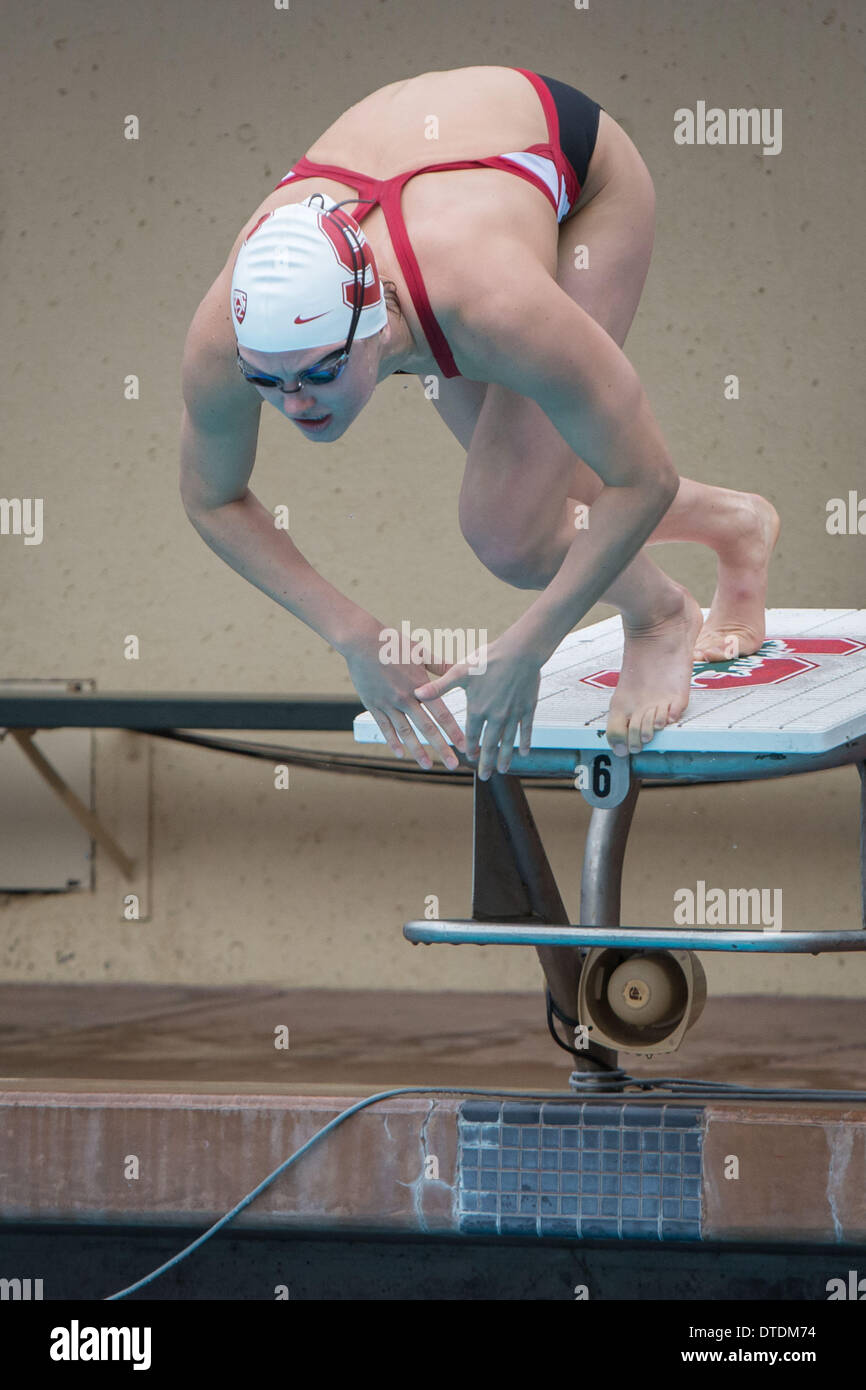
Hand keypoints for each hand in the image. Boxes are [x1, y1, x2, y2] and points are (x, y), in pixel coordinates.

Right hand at [344, 636, 465, 769]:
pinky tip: (400, 754)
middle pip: (427, 728)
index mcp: (420, 685)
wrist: (361, 642)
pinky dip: (393, 741)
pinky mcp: (373, 705)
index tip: (466, 746)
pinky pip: (385, 727)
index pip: (442, 713)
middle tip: (454, 765)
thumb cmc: (393, 644)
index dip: (454, 731)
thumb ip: (441, 666)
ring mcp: (388, 703)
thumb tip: (461, 670)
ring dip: (418, 751)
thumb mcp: (420, 652)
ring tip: (428, 766)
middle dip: (442, 748)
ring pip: (406, 732)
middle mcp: (405, 698)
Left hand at [413, 633, 540, 778]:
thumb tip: (416, 694)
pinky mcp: (527, 708)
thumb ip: (439, 686)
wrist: (520, 651)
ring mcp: (513, 714)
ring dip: (504, 757)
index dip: (470, 748)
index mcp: (477, 708)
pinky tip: (523, 753)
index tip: (469, 759)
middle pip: (490, 744)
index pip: (471, 735)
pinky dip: (524, 743)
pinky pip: (525, 730)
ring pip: (508, 741)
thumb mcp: (460, 671)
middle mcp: (495, 716)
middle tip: (485, 777)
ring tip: (503, 771)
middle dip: (487, 762)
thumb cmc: (489, 659)